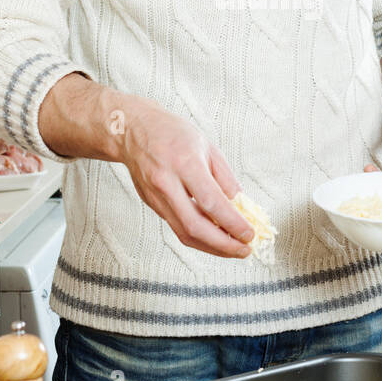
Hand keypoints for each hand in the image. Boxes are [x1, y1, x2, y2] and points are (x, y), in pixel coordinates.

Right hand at [110, 96, 255, 257]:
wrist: (132, 130)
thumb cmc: (171, 133)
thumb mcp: (207, 146)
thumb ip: (225, 178)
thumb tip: (242, 206)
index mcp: (184, 163)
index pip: (211, 202)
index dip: (232, 223)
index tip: (249, 234)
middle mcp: (166, 183)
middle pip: (195, 226)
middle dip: (223, 245)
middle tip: (244, 250)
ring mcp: (156, 197)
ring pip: (184, 233)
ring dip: (212, 247)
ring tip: (232, 249)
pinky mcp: (151, 205)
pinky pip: (177, 228)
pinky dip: (198, 237)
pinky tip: (214, 238)